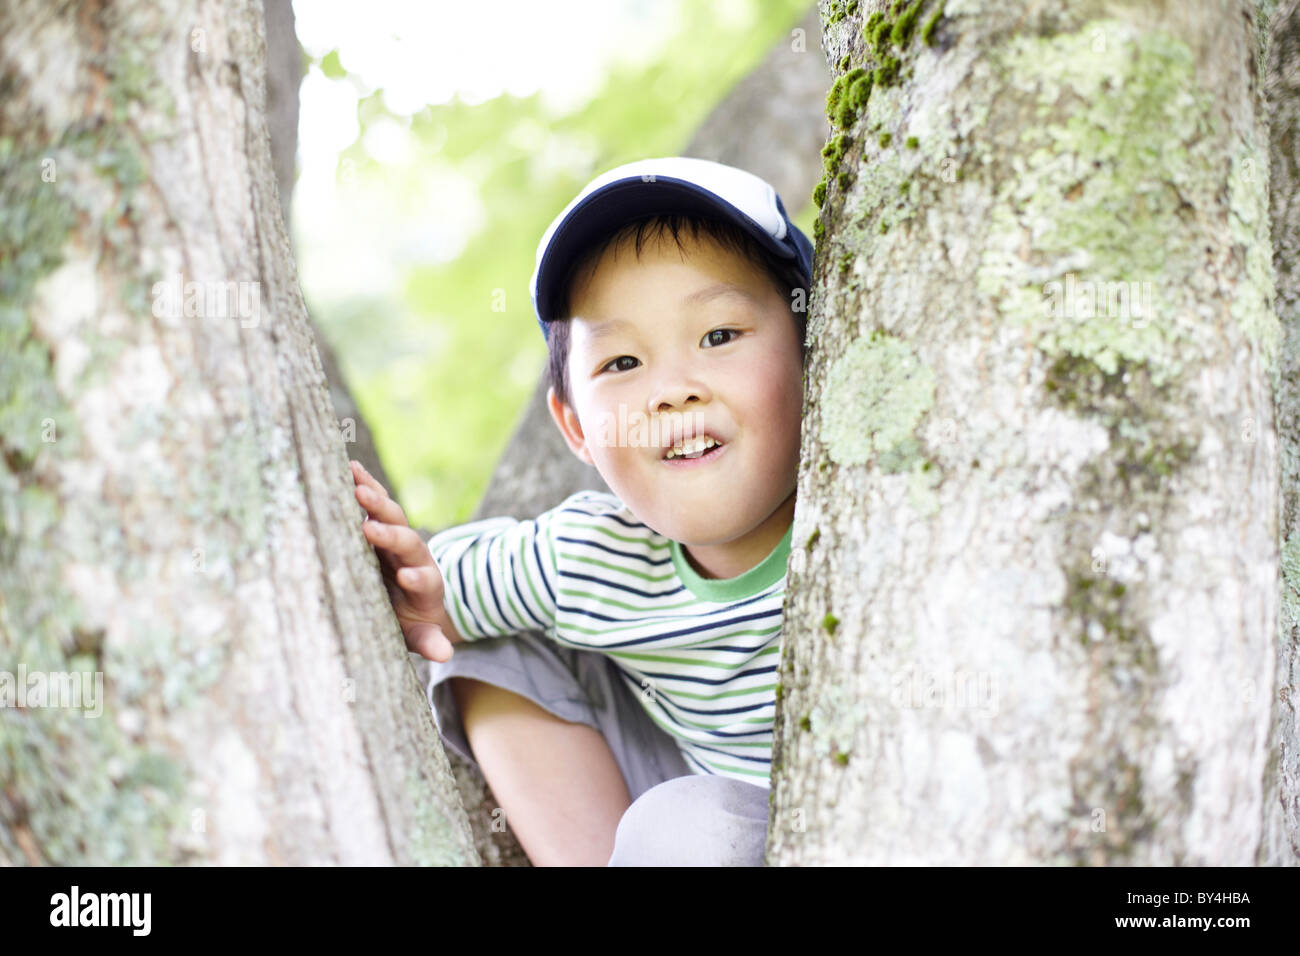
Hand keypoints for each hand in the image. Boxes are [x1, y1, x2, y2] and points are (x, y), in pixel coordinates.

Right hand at [350, 460, 458, 662]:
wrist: (411, 597)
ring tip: (357, 487)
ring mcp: (398, 537)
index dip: (418, 577)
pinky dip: (365, 485)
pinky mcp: (383, 525)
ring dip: (376, 503)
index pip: (425, 578)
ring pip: (391, 517)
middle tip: (371, 528)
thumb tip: (446, 654)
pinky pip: (376, 503)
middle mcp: (415, 555)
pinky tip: (349, 467)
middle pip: (407, 541)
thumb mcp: (419, 634)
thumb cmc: (411, 621)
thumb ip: (429, 641)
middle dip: (391, 535)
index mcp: (427, 583)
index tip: (408, 578)